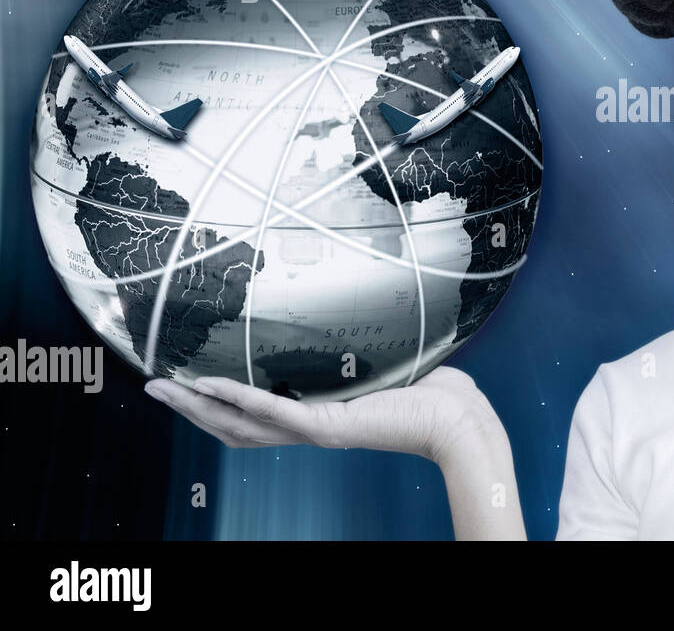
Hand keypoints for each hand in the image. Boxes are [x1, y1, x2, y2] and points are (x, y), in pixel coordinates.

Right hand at [144, 366, 498, 463]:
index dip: (219, 402)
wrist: (459, 419)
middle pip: (234, 426)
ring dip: (200, 406)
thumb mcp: (386, 361)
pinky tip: (210, 385)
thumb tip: (360, 304)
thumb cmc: (434, 391)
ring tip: (165, 389)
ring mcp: (316, 429)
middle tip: (154, 389)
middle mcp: (310, 427)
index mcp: (320, 414)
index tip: (188, 381)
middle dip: (191, 408)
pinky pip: (273, 412)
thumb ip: (362, 345)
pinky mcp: (329, 425)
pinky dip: (239, 398)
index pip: (257, 414)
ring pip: (242, 424)